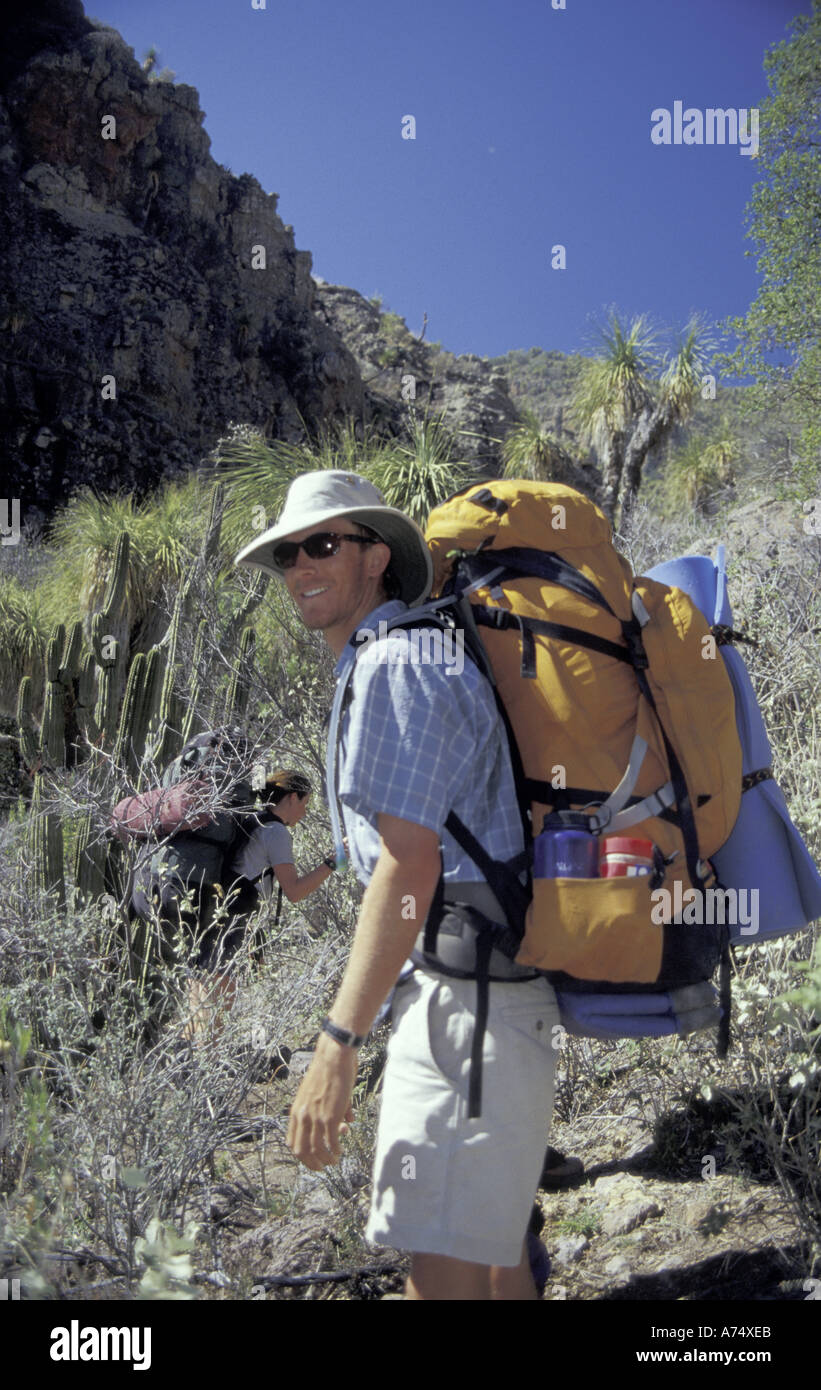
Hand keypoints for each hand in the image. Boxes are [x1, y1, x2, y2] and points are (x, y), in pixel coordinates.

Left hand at [286, 1035, 356, 1169]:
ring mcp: (315, 1117)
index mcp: (296, 1110)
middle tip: (321, 1167)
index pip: (292, 1141)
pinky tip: (340, 1150)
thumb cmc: (329, 1070)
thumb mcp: (320, 1093)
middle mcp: (302, 1116)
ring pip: (317, 1150)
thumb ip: (331, 1109)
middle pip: (301, 1150)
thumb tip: (349, 1121)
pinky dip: (336, 1150)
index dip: (301, 1154)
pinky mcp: (329, 1116)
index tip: (311, 1159)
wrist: (333, 1057)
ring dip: (326, 1159)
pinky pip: (331, 1142)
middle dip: (311, 1163)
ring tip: (334, 1160)